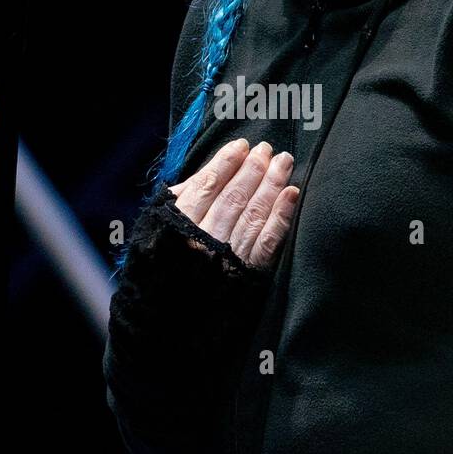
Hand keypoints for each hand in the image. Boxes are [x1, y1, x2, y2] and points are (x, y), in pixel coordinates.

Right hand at [168, 138, 298, 271]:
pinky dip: (281, 216)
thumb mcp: (161, 224)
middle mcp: (204, 240)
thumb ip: (182, 196)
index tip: (241, 146)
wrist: (176, 307)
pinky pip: (268, 241)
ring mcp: (229, 257)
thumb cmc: (170, 258)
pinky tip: (291, 194)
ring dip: (271, 185)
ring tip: (283, 162)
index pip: (207, 186)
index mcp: (180, 224)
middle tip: (266, 149)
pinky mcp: (250, 272)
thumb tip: (211, 167)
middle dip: (253, 169)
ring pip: (253, 214)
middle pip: (233, 197)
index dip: (225, 163)